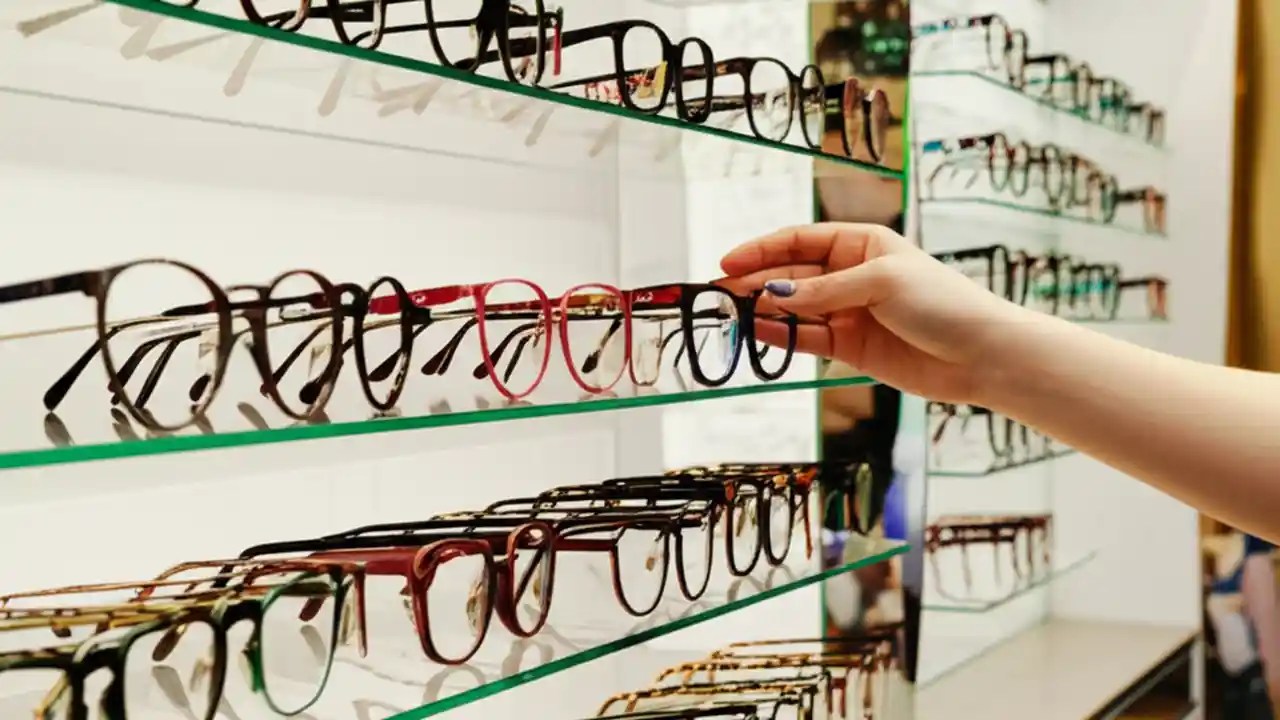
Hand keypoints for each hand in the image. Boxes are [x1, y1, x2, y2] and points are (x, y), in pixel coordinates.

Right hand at [716, 222, 1028, 404]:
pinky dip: (782, 335)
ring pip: (794, 308)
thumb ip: (823, 290)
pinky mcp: (851, 347)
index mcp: (861, 243)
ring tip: (730, 313)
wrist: (981, 354)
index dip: (761, 249)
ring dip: (763, 310)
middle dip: (755, 281)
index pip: (799, 240)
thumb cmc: (942, 302)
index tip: (728, 262)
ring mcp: (848, 312)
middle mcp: (850, 275)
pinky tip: (758, 332)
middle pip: (790, 274)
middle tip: (720, 293)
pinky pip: (807, 338)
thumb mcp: (881, 282)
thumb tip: (773, 293)